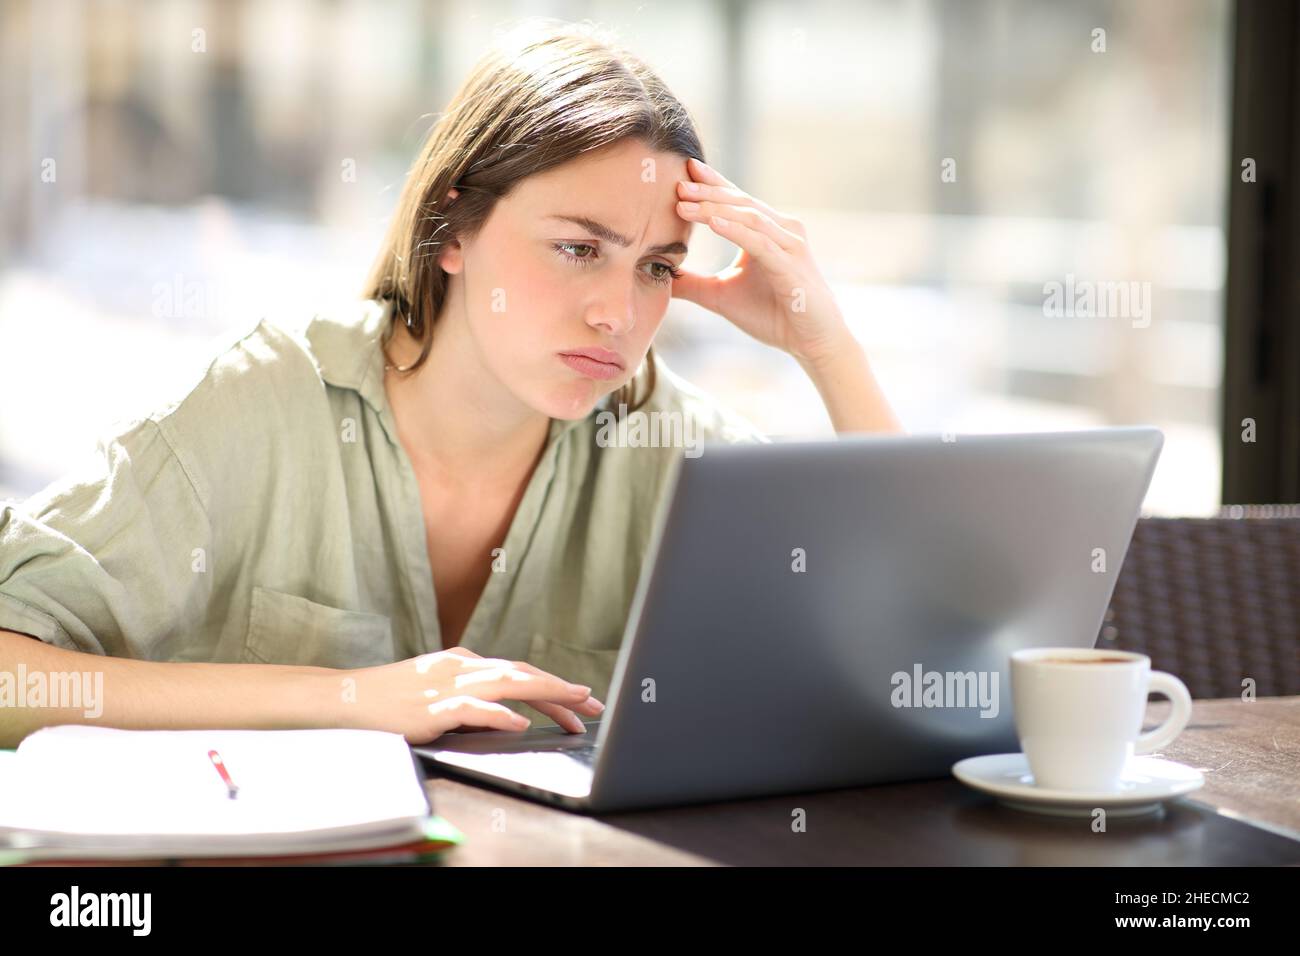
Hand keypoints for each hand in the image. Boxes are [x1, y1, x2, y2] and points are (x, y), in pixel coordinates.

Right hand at [336, 647, 603, 744]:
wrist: (342, 698)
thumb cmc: (387, 699)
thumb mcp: (434, 690)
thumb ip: (469, 696)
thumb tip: (508, 715)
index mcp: (461, 662)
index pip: (517, 670)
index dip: (552, 683)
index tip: (581, 699)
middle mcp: (459, 667)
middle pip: (521, 672)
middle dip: (561, 688)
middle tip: (594, 704)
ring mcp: (444, 685)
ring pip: (507, 682)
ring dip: (545, 692)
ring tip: (576, 703)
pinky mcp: (428, 708)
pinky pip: (470, 709)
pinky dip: (498, 715)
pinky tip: (520, 724)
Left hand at [671, 157, 851, 366]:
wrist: (811, 341)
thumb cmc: (773, 315)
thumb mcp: (722, 296)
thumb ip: (693, 284)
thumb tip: (661, 277)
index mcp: (766, 232)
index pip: (735, 200)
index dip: (711, 183)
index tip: (682, 169)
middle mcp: (781, 230)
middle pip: (740, 202)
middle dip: (707, 191)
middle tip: (677, 182)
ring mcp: (788, 245)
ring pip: (748, 217)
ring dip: (714, 207)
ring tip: (684, 201)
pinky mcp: (791, 264)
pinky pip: (759, 242)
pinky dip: (735, 230)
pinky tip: (712, 222)